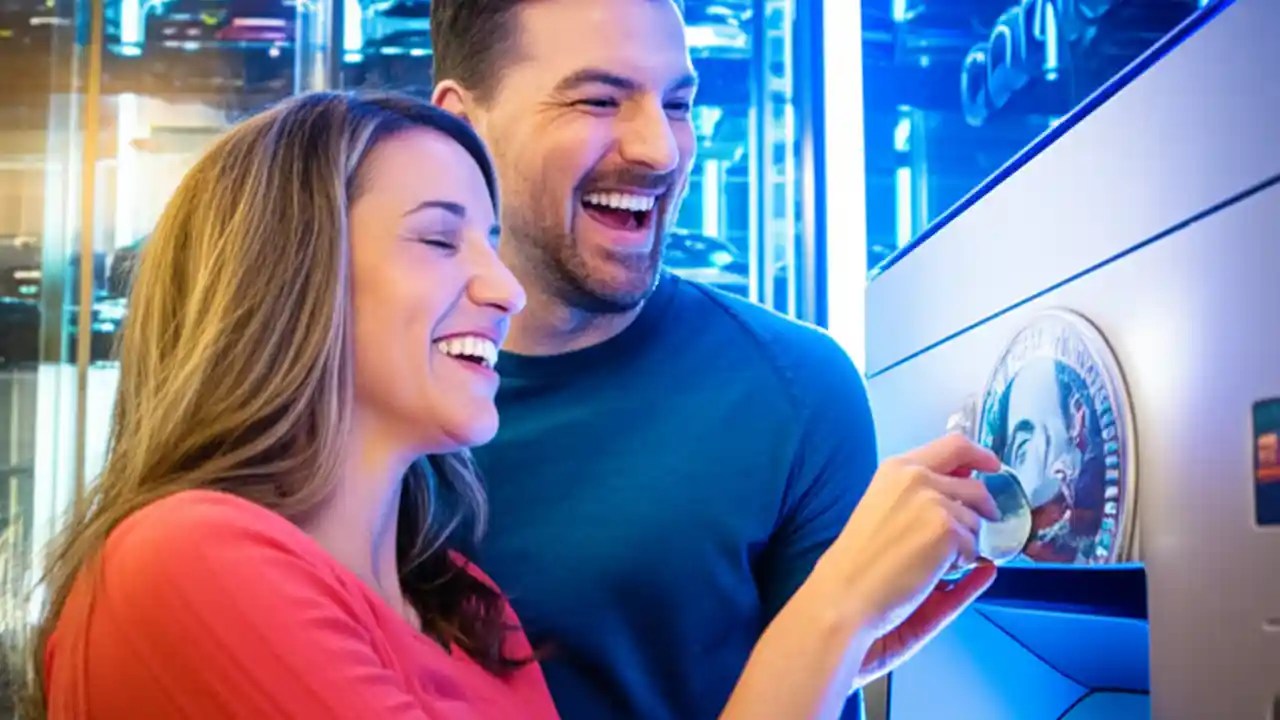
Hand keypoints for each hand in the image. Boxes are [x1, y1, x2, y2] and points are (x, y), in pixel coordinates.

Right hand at [809, 434, 1001, 684]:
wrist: (846, 594)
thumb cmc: (860, 559)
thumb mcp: (887, 506)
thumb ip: (921, 491)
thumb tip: (965, 484)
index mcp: (897, 467)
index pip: (953, 445)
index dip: (979, 454)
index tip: (992, 465)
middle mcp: (917, 476)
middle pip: (976, 484)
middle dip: (985, 508)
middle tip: (984, 526)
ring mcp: (933, 501)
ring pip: (977, 521)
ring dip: (967, 542)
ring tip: (935, 562)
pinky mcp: (946, 529)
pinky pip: (975, 547)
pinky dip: (962, 564)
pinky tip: (933, 573)